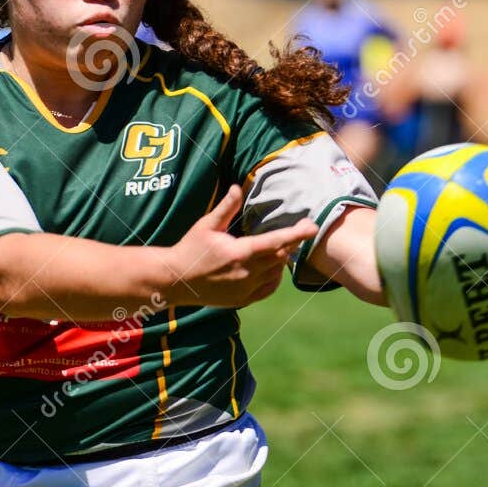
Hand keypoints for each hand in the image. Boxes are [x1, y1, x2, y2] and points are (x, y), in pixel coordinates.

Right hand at [162, 185, 318, 307]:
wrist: (175, 281)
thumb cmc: (190, 249)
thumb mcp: (206, 225)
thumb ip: (226, 208)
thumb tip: (236, 187)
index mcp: (239, 253)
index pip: (275, 241)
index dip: (296, 234)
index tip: (312, 227)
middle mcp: (246, 273)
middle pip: (279, 256)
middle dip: (289, 243)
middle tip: (295, 232)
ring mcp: (245, 289)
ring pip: (276, 273)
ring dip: (280, 259)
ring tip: (279, 247)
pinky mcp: (242, 299)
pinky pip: (268, 289)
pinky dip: (274, 278)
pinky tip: (272, 268)